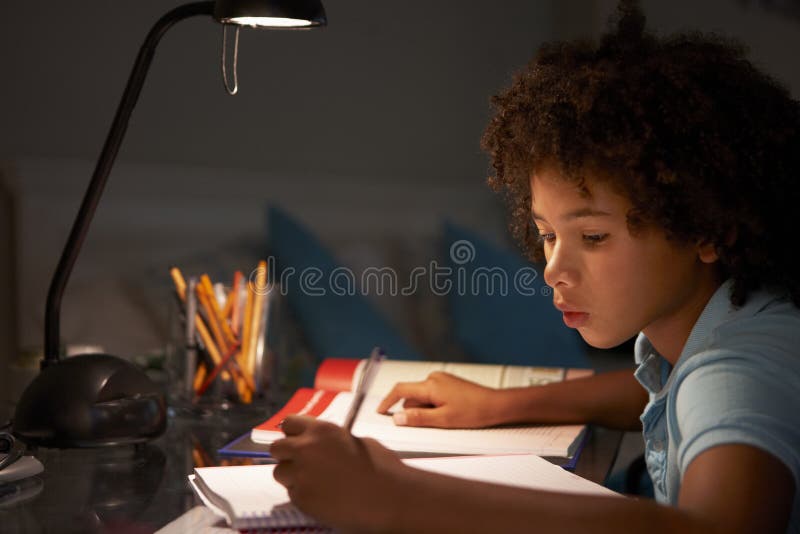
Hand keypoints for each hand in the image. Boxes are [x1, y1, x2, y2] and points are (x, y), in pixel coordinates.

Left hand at [271, 415, 406, 531]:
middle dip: (286, 455)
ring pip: (280, 473)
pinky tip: (323, 497)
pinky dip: (303, 496)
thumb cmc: (381, 469)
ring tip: (316, 483)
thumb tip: (323, 445)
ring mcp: (301, 475)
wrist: (389, 498)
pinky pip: (292, 494)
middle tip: (301, 464)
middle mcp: (306, 449)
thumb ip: (331, 441)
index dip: (292, 434)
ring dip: (292, 477)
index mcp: (321, 430)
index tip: (296, 440)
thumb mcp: (356, 441)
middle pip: (276, 448)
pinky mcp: (302, 499)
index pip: (289, 423)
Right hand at [376, 371, 499, 427]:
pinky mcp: (448, 383)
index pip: (400, 390)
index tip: (380, 411)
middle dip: (414, 411)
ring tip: (446, 418)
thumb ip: (418, 419)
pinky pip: (432, 395)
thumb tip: (397, 418)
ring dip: (425, 409)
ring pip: (422, 397)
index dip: (387, 401)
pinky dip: (433, 405)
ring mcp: (441, 379)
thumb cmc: (474, 411)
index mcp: (430, 385)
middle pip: (411, 396)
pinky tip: (448, 413)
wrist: (495, 405)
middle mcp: (434, 378)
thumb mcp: (443, 420)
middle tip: (433, 422)